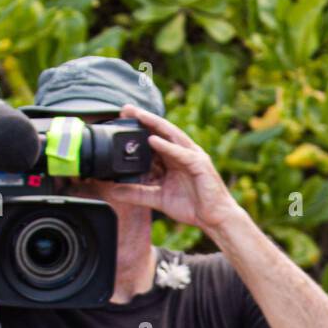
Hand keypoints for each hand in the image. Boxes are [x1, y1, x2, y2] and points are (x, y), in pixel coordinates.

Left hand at [73, 104, 240, 235]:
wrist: (214, 219)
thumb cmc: (192, 207)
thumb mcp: (158, 199)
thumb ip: (137, 193)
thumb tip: (113, 192)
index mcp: (172, 159)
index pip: (152, 139)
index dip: (138, 129)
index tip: (119, 120)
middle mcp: (181, 153)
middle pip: (160, 131)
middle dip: (143, 119)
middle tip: (125, 108)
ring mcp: (191, 156)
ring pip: (170, 136)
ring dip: (154, 124)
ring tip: (138, 115)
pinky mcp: (199, 164)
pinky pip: (180, 153)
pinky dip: (167, 146)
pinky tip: (153, 140)